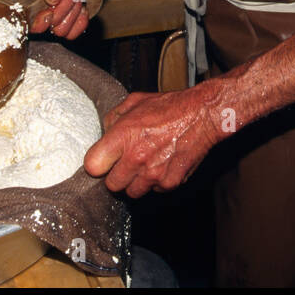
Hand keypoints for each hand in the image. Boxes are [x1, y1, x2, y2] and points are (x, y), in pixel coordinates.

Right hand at [18, 0, 91, 39]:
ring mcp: (53, 23)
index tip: (54, 2)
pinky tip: (80, 6)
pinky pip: (74, 32)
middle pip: (51, 25)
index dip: (43, 16)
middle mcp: (38, 15)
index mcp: (28, 0)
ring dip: (73, 11)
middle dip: (65, 5)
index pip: (30, 22)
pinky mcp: (68, 27)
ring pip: (62, 31)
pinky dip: (81, 18)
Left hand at [84, 83, 226, 197]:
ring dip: (136, 181)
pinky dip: (156, 182)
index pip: (92, 166)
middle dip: (116, 175)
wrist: (201, 115)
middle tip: (126, 163)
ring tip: (146, 164)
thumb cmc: (169, 107)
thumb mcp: (134, 102)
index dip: (97, 163)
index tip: (103, 160)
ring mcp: (153, 173)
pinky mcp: (169, 183)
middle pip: (111, 185)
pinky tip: (162, 165)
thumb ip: (113, 119)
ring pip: (132, 192)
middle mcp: (136, 157)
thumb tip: (104, 135)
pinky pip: (154, 190)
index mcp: (123, 136)